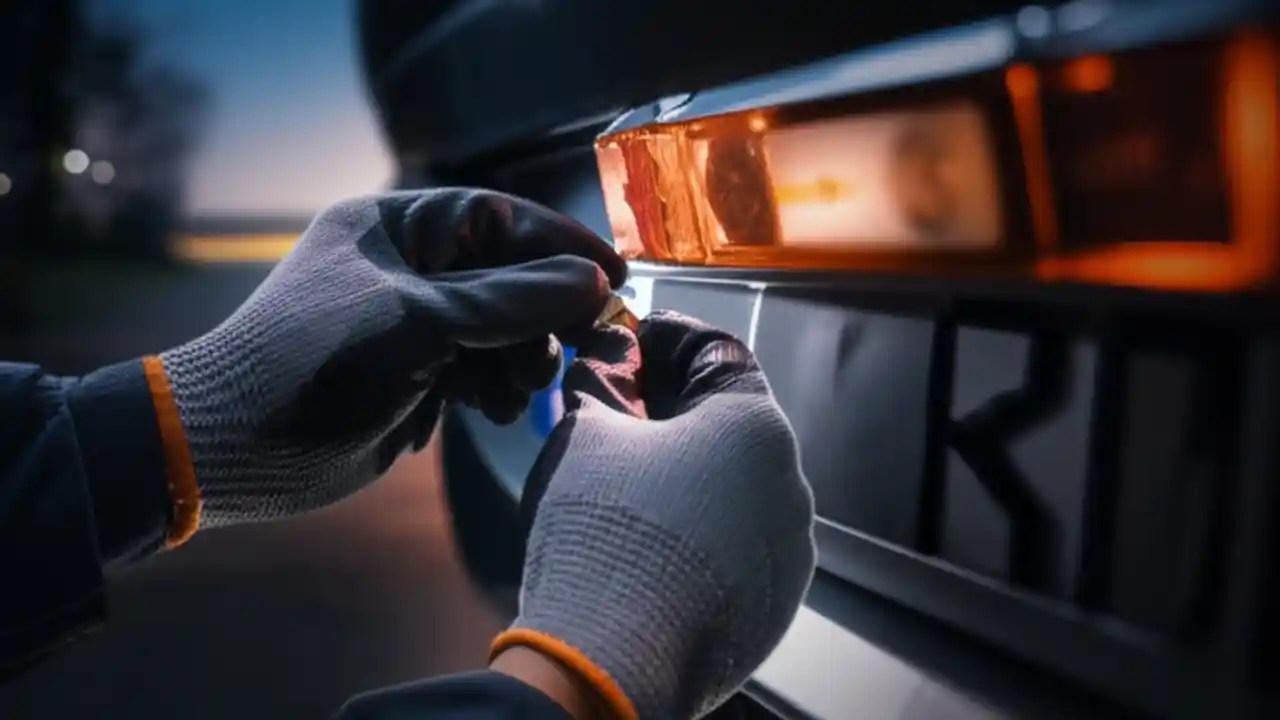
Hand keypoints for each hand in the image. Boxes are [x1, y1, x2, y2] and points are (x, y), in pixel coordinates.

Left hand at [159, 189, 624, 529]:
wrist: (235, 447)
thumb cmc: (313, 362)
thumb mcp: (419, 322)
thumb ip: (511, 301)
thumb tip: (595, 284)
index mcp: (397, 227)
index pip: (498, 220)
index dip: (559, 246)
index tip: (614, 277)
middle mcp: (409, 268)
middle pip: (510, 278)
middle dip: (545, 314)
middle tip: (588, 345)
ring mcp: (414, 324)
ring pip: (503, 330)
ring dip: (522, 359)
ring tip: (513, 389)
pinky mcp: (416, 374)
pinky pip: (482, 369)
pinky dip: (496, 388)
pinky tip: (490, 409)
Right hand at [494, 312, 815, 718]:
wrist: (612, 657)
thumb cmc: (602, 527)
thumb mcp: (586, 431)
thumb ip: (603, 382)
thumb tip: (607, 360)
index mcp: (756, 426)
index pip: (717, 353)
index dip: (667, 338)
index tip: (632, 340)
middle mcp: (792, 486)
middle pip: (732, 426)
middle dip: (677, 410)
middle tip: (620, 410)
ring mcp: (790, 553)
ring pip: (738, 492)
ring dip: (692, 477)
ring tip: (630, 485)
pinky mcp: (775, 607)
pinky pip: (738, 549)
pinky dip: (702, 534)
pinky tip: (653, 545)